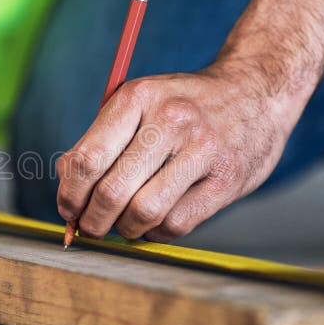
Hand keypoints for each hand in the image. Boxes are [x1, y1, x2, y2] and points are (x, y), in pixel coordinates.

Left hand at [55, 63, 308, 241]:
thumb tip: (66, 186)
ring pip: (143, 212)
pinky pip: (176, 224)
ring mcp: (203, 150)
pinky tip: (156, 221)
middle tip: (92, 228)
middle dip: (93, 221)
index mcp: (138, 97)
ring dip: (126, 229)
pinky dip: (156, 233)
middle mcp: (171, 120)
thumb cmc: (184, 106)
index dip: (69, 196)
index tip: (69, 210)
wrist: (257, 91)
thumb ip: (101, 139)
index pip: (86, 159)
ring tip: (126, 224)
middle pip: (111, 192)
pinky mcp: (228, 179)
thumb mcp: (141, 103)